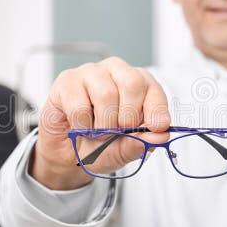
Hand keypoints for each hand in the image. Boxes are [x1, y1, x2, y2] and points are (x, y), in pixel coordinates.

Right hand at [32, 57, 170, 189]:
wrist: (68, 153)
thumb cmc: (99, 145)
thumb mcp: (124, 151)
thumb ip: (141, 143)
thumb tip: (160, 137)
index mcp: (138, 85)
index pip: (154, 89)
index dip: (157, 109)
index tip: (156, 128)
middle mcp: (116, 72)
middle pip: (132, 83)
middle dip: (128, 116)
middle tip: (118, 132)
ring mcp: (91, 73)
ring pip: (106, 93)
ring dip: (103, 124)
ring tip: (97, 133)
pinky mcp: (67, 81)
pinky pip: (80, 105)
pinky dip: (82, 126)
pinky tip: (80, 128)